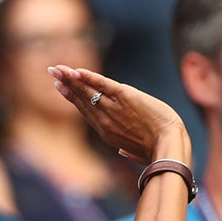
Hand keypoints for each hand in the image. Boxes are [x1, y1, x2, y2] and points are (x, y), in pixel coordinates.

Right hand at [50, 65, 185, 163]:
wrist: (168, 146)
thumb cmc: (159, 150)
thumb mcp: (139, 152)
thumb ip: (128, 150)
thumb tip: (123, 153)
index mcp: (108, 133)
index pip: (86, 111)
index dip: (73, 98)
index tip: (62, 88)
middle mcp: (105, 120)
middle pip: (82, 99)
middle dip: (66, 84)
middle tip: (53, 71)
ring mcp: (113, 108)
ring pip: (87, 90)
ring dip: (70, 77)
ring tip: (57, 68)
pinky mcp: (125, 96)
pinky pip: (101, 84)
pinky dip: (88, 77)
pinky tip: (76, 71)